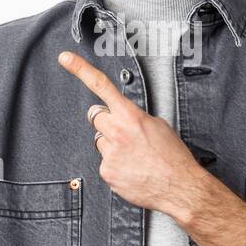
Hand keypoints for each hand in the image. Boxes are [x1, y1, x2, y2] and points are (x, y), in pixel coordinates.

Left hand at [58, 50, 202, 218]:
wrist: (179, 186)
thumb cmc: (173, 157)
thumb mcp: (159, 125)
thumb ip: (136, 117)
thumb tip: (125, 117)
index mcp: (130, 115)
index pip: (101, 85)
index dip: (80, 69)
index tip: (66, 58)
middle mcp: (117, 131)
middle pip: (96, 116)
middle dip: (106, 121)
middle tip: (123, 132)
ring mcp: (110, 153)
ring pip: (100, 141)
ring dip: (112, 145)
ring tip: (134, 155)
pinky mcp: (107, 172)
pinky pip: (105, 162)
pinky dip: (116, 165)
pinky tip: (132, 168)